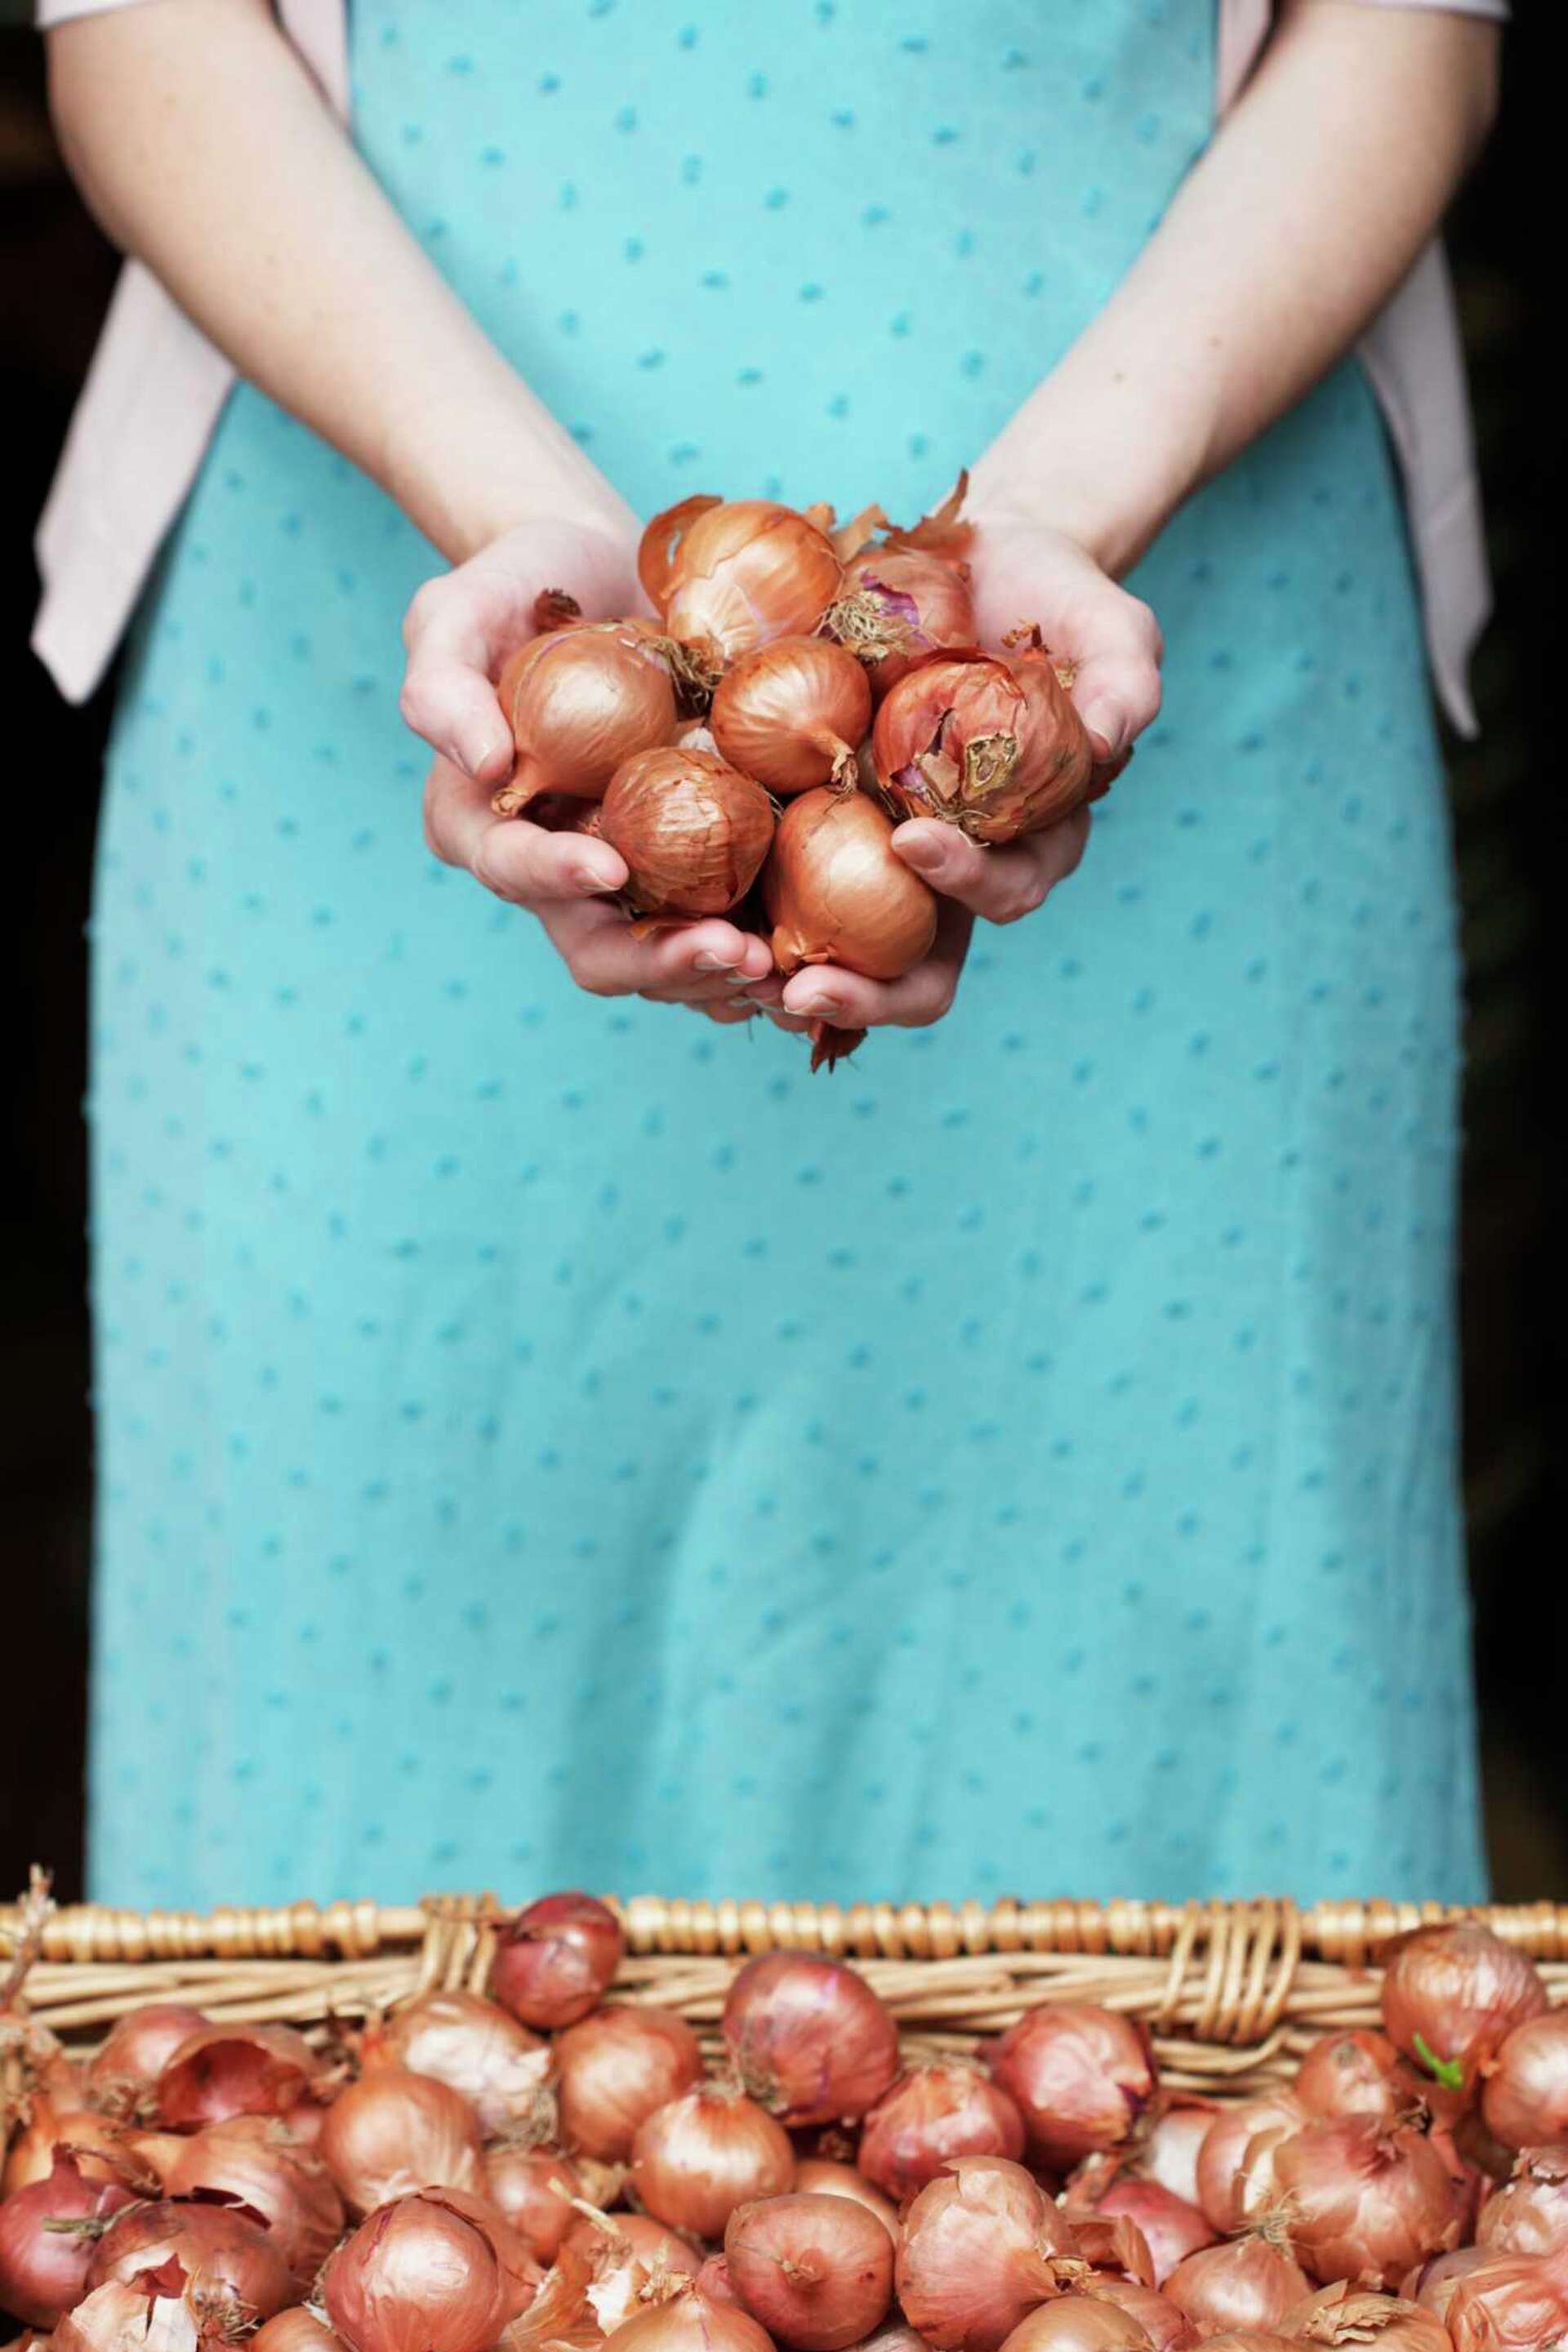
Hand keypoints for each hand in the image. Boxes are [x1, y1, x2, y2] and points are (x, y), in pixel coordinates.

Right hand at [406, 517, 772, 1016]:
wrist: (605, 569)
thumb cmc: (517, 585)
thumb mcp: (454, 612)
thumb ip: (442, 685)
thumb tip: (484, 766)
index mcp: (483, 825)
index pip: (512, 866)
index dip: (555, 878)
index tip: (609, 867)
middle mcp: (555, 870)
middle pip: (596, 947)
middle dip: (660, 961)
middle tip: (730, 950)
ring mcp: (629, 876)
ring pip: (666, 957)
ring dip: (722, 976)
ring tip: (782, 970)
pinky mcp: (691, 863)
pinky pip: (721, 924)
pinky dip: (761, 953)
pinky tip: (808, 959)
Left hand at [743, 510, 1158, 1036]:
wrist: (979, 562)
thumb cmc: (1057, 598)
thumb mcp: (1110, 626)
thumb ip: (1126, 681)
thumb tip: (1111, 738)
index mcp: (1027, 840)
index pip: (1005, 893)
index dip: (968, 886)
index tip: (914, 840)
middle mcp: (950, 867)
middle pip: (914, 965)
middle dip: (863, 989)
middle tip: (798, 986)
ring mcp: (876, 850)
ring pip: (837, 948)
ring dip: (786, 974)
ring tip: (731, 975)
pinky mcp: (815, 817)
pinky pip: (774, 882)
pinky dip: (737, 910)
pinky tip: (685, 915)